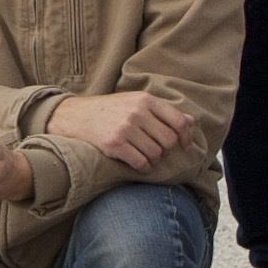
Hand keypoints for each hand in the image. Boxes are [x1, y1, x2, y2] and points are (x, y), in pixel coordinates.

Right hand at [45, 88, 199, 172]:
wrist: (74, 116)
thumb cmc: (109, 110)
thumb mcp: (135, 102)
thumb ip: (163, 111)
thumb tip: (192, 122)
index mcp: (145, 99)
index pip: (179, 121)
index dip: (186, 137)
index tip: (184, 146)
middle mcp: (137, 112)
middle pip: (169, 141)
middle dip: (166, 151)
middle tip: (156, 151)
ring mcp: (125, 128)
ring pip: (156, 154)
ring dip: (153, 160)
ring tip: (144, 156)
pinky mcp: (114, 144)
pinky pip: (141, 163)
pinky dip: (142, 167)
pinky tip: (136, 163)